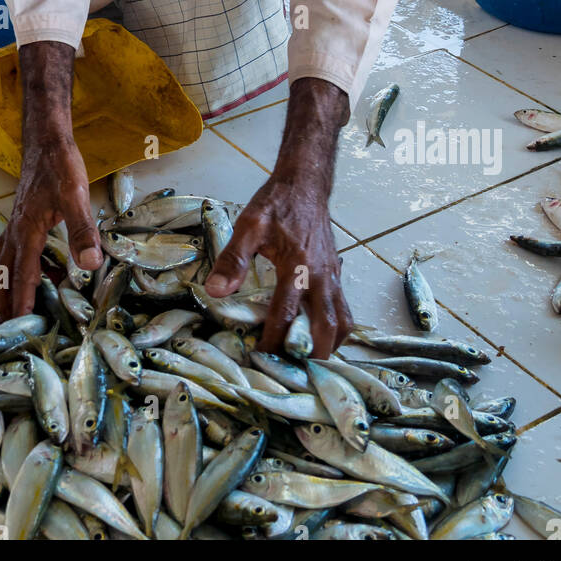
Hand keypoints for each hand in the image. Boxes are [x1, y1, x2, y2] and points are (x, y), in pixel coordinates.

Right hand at [0, 41, 101, 318]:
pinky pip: (4, 254)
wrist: (47, 141)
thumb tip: (90, 266)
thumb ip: (82, 231)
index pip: (21, 276)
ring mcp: (11, 227)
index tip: (20, 330)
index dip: (21, 304)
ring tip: (21, 308)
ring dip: (3, 288)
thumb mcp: (78, 197)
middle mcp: (13, 233)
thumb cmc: (61, 167)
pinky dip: (16, 271)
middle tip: (13, 330)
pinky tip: (45, 273)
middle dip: (3, 303)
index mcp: (26, 231)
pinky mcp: (16, 222)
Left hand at [206, 167, 351, 357]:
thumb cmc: (277, 204)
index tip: (260, 360)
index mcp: (299, 267)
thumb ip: (234, 259)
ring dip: (331, 346)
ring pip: (343, 321)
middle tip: (296, 376)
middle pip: (327, 328)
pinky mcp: (337, 274)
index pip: (286, 314)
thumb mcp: (249, 225)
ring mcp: (334, 276)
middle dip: (314, 356)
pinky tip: (322, 338)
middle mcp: (322, 276)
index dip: (273, 341)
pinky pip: (344, 309)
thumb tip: (216, 291)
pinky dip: (337, 329)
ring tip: (312, 365)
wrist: (305, 183)